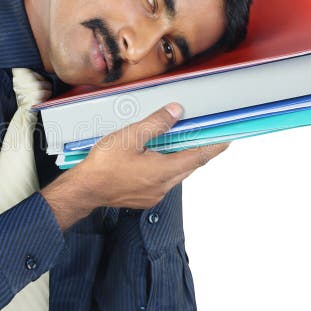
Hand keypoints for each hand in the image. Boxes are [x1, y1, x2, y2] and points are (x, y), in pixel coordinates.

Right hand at [41, 103, 229, 228]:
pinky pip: (162, 181)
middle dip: (198, 151)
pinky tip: (155, 158)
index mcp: (164, 170)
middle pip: (189, 166)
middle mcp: (163, 186)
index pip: (199, 157)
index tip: (227, 138)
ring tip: (177, 143)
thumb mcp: (130, 136)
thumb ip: (156, 123)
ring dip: (180, 159)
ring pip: (176, 174)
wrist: (84, 190)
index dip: (214, 146)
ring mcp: (154, 195)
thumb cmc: (103, 165)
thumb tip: (176, 112)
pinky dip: (165, 168)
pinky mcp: (144, 198)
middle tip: (204, 135)